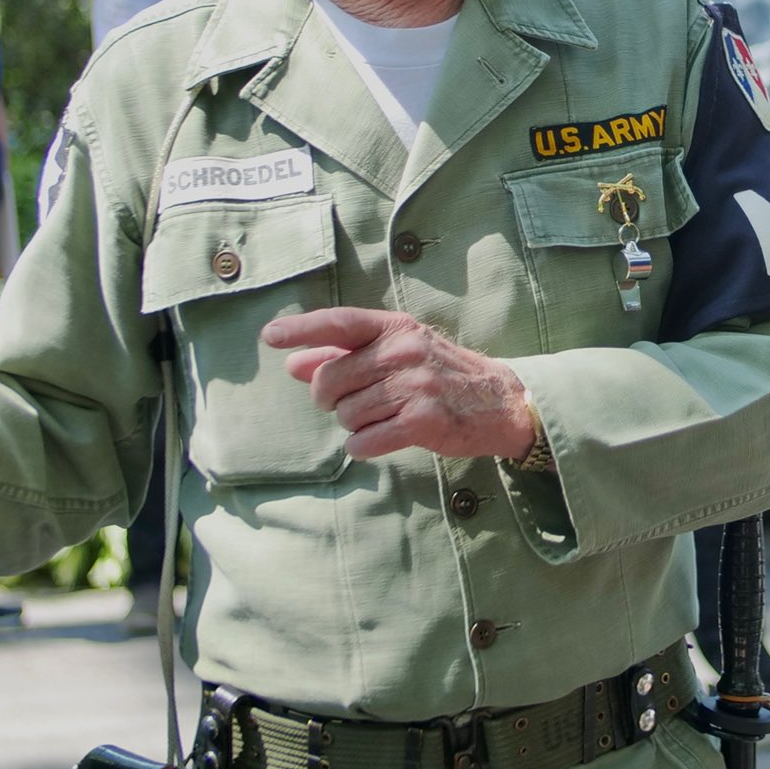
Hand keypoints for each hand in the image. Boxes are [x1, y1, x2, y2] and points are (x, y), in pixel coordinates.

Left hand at [263, 308, 537, 460]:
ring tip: (385, 416)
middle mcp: (403, 351)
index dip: (301, 329)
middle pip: (330, 381)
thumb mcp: (398, 353)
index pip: (340, 323)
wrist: (500, 402)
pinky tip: (384, 437)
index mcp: (396, 328)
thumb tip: (292, 364)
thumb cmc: (441, 374)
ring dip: (356, 424)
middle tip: (353, 401)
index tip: (269, 337)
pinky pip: (364, 441)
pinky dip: (365, 445)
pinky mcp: (422, 421)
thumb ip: (344, 356)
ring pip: (346, 415)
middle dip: (331, 399)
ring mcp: (414, 386)